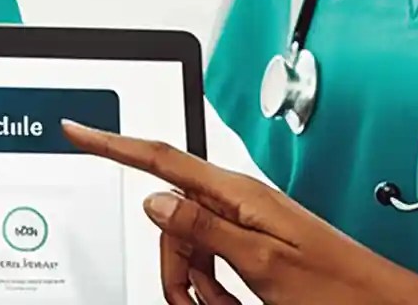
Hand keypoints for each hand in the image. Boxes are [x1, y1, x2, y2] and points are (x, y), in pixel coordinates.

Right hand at [60, 120, 417, 304]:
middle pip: (168, 220)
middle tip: (199, 299)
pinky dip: (212, 288)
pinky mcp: (251, 247)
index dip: (113, 144)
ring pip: (185, 248)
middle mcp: (238, 202)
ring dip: (195, 283)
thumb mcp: (262, 262)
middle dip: (173, 265)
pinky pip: (208, 263)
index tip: (79, 130)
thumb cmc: (339, 287)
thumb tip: (155, 199)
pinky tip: (234, 301)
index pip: (161, 158)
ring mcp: (244, 225)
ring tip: (227, 304)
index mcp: (238, 193)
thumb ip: (204, 227)